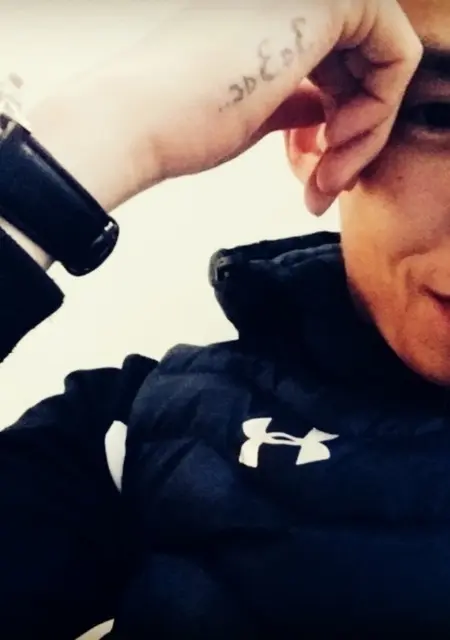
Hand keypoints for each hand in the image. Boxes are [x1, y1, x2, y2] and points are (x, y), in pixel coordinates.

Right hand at [112, 0, 421, 213]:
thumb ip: (297, 101)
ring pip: (383, 64)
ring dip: (364, 134)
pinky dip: (378, 114)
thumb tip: (325, 109)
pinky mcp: (324, 0)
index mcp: (276, 20)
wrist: (134, 122)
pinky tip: (336, 150)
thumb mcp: (256, 111)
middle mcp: (294, 2)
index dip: (339, 126)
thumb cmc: (178, 126)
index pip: (340, 67)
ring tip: (324, 180)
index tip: (316, 172)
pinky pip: (396, 56)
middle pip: (366, 67)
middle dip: (354, 138)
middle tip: (324, 186)